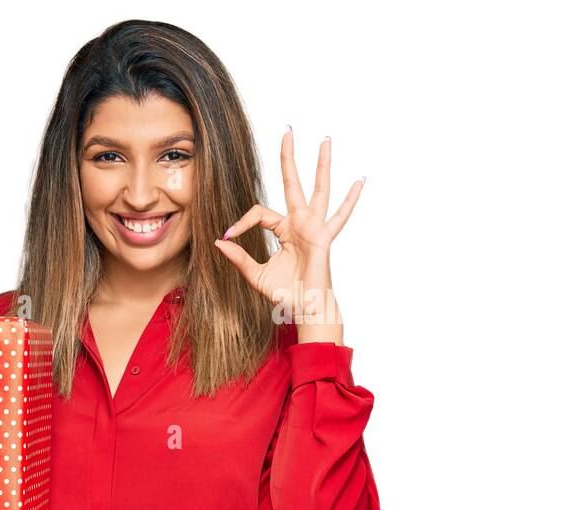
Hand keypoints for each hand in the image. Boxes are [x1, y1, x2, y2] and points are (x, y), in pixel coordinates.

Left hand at [213, 127, 363, 324]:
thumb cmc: (285, 294)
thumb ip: (238, 258)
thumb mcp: (255, 275)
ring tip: (325, 139)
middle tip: (288, 131)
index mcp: (284, 230)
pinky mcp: (323, 237)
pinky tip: (360, 181)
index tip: (229, 235)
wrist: (304, 310)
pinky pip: (340, 216)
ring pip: (318, 189)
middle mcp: (300, 223)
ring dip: (321, 164)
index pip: (259, 212)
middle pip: (293, 183)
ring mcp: (314, 228)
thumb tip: (219, 241)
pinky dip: (350, 200)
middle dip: (289, 157)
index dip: (242, 221)